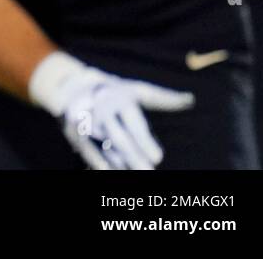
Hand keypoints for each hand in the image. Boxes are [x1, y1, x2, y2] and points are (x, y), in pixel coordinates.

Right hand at [30, 52, 193, 169]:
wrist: (72, 87)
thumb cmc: (114, 91)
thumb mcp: (136, 90)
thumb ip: (162, 98)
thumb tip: (190, 100)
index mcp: (118, 99)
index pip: (133, 123)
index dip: (145, 141)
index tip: (158, 158)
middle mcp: (101, 111)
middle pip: (119, 138)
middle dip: (133, 156)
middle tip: (149, 171)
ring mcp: (86, 123)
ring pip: (104, 147)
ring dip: (119, 163)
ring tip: (133, 174)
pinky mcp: (74, 134)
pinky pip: (88, 152)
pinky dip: (99, 163)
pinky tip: (111, 173)